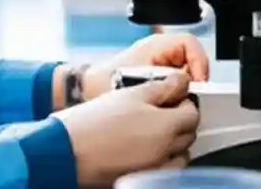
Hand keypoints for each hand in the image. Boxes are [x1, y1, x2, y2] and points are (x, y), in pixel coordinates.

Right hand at [56, 71, 199, 187]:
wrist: (67, 151)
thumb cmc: (93, 124)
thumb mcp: (129, 94)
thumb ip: (161, 87)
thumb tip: (181, 82)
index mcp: (166, 127)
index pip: (193, 113)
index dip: (184, 101)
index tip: (172, 97)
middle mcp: (165, 152)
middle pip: (188, 134)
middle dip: (179, 120)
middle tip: (160, 110)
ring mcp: (155, 169)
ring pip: (179, 155)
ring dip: (173, 142)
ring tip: (151, 131)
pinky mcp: (143, 179)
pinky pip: (165, 169)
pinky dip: (162, 160)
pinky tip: (144, 149)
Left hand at [82, 33, 209, 99]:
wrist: (86, 90)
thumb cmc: (103, 82)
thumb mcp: (137, 82)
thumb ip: (164, 83)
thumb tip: (186, 88)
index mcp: (155, 45)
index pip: (189, 43)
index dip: (199, 61)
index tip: (198, 82)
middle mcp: (158, 51)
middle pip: (191, 59)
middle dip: (194, 78)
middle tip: (190, 96)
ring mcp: (158, 63)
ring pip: (186, 72)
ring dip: (186, 87)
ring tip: (178, 101)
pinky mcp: (156, 76)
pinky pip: (176, 82)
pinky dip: (177, 92)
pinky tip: (169, 103)